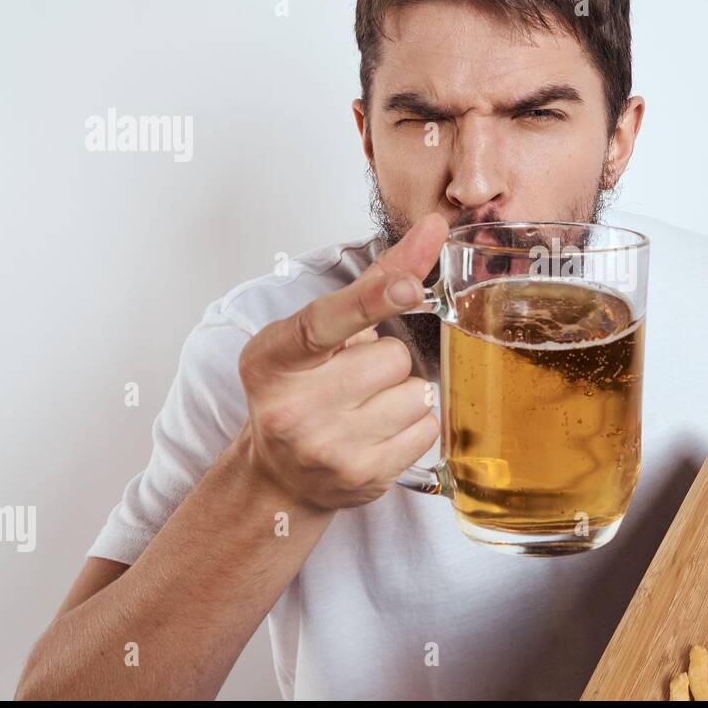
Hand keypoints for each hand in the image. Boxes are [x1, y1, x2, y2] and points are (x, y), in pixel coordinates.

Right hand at [236, 213, 448, 509]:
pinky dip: (414, 424)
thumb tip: (433, 228)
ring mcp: (327, 448)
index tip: (410, 284)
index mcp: (274, 359)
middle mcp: (293, 407)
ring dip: (404, 393)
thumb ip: (377, 278)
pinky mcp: (363, 479)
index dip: (373, 299)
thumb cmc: (305, 390)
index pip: (325, 322)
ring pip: (416, 394)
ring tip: (368, 407)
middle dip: (387, 360)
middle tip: (356, 378)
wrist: (282, 475)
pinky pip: (427, 429)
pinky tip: (380, 431)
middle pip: (391, 357)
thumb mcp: (322, 333)